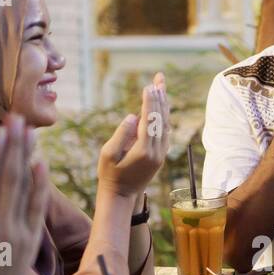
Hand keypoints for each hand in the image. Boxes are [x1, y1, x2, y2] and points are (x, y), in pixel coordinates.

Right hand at [0, 114, 49, 274]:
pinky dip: (40, 186)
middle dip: (13, 147)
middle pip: (9, 180)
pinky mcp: (31, 241)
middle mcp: (1, 229)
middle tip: (16, 118)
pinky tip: (40, 164)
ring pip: (25, 189)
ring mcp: (20, 235)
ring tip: (29, 131)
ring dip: (27, 158)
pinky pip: (37, 208)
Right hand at [98, 73, 169, 199]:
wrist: (121, 196)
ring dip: (164, 104)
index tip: (149, 86)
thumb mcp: (107, 154)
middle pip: (161, 119)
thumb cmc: (109, 175)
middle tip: (159, 78)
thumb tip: (133, 116)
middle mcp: (156, 152)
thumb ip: (121, 134)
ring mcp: (161, 154)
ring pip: (166, 124)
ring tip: (161, 86)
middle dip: (160, 97)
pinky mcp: (161, 156)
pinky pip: (165, 132)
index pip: (149, 120)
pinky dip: (164, 116)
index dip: (150, 102)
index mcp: (143, 150)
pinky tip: (162, 105)